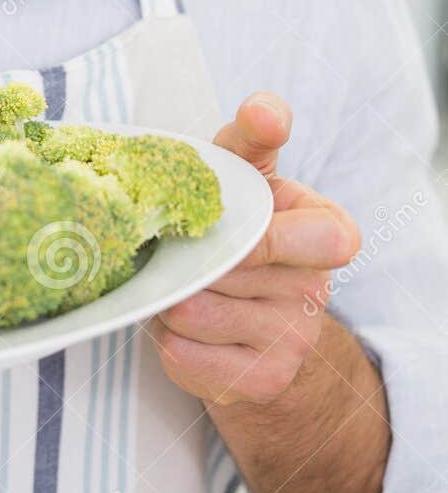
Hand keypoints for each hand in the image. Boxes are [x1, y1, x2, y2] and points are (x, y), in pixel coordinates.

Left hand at [151, 93, 361, 406]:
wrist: (252, 337)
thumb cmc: (241, 237)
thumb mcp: (248, 180)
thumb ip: (251, 139)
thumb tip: (265, 110)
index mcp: (326, 232)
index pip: (328, 238)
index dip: (278, 236)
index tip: (243, 226)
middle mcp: (316, 290)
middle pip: (227, 268)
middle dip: (190, 255)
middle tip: (181, 248)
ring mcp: (291, 342)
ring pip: (194, 309)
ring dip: (168, 295)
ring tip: (179, 284)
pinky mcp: (256, 383)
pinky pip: (181, 352)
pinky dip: (165, 337)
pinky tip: (181, 325)